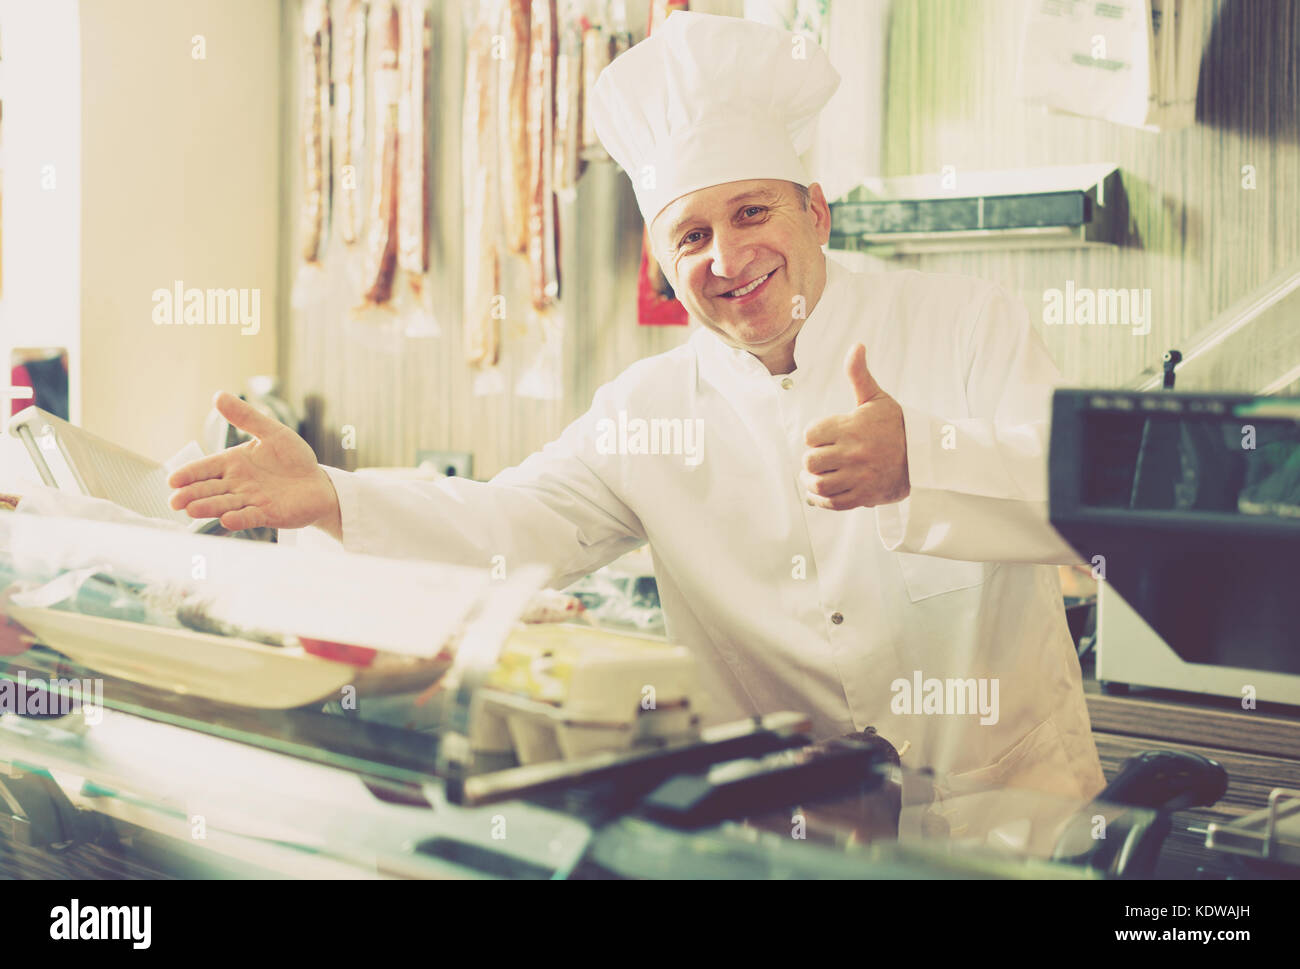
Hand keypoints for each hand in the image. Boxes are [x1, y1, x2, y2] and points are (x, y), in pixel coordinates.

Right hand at [168, 392, 339, 532]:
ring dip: (208, 507)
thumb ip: (246, 417)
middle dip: (191, 494)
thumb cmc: (293, 458)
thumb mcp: (271, 432)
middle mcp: (237, 484)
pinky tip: (227, 519)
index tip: (173, 480)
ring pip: (225, 504)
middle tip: (174, 501)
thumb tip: (218, 395)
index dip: (189, 474)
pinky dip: (239, 519)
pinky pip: (250, 517)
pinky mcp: (267, 514)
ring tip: (191, 510)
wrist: (318, 483)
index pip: (205, 468)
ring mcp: (251, 500)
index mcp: (234, 463)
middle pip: (209, 489)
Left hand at [801, 344, 909, 509]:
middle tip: (819, 458)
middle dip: (811, 460)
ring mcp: (859, 476)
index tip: (822, 438)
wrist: (924, 455)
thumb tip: (856, 346)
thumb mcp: (876, 398)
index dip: (813, 437)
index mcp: (851, 427)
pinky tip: (821, 493)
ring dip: (812, 482)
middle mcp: (853, 453)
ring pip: (819, 484)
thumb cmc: (896, 425)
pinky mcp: (864, 495)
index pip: (811, 435)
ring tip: (814, 476)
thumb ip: (859, 374)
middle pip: (811, 461)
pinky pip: (834, 502)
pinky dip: (822, 500)